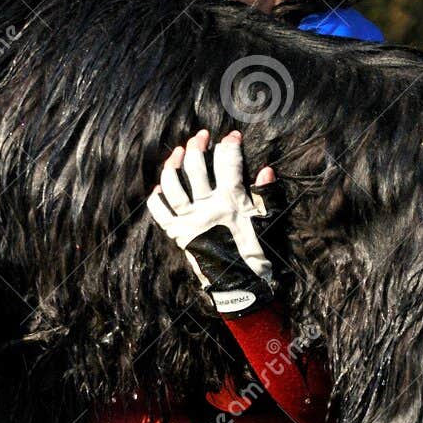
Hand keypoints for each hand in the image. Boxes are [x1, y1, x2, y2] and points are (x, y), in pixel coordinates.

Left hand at [146, 129, 275, 315]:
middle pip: (196, 167)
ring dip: (173, 164)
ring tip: (178, 152)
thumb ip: (265, 196)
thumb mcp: (266, 223)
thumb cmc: (255, 254)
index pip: (229, 163)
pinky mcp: (177, 233)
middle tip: (201, 136)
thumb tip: (266, 170)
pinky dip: (156, 197)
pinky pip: (158, 212)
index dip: (230, 145)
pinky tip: (159, 187)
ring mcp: (188, 220)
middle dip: (197, 146)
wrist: (240, 286)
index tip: (232, 135)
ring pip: (172, 184)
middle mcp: (206, 207)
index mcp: (231, 201)